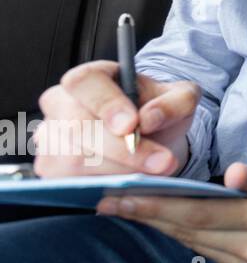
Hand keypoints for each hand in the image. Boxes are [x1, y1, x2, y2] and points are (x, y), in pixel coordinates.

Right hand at [34, 61, 198, 177]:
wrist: (152, 136)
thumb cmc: (157, 111)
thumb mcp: (181, 98)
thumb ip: (175, 103)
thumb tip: (150, 118)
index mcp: (89, 78)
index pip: (84, 83)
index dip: (106, 105)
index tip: (132, 125)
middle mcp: (61, 103)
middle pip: (77, 128)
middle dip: (122, 150)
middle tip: (160, 161)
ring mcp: (50, 136)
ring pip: (74, 159)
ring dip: (118, 171)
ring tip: (151, 171)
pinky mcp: (51, 167)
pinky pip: (71, 182)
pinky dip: (104, 185)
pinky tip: (129, 181)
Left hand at [96, 153, 246, 262]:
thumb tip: (232, 175)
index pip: (201, 212)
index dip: (159, 205)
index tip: (125, 196)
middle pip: (189, 230)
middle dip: (147, 215)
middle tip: (109, 201)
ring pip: (192, 241)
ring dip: (158, 224)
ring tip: (127, 207)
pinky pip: (204, 247)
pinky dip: (180, 232)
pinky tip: (161, 217)